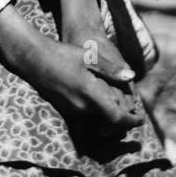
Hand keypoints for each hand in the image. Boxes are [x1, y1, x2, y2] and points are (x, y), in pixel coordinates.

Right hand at [0, 0, 141, 137]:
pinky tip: (100, 98)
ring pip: (98, 119)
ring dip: (110, 115)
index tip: (141, 120)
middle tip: (134, 112)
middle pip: (109, 122)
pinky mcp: (66, 110)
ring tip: (119, 103)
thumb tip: (131, 77)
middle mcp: (82, 107)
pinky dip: (98, 112)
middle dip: (122, 119)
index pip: (116, 117)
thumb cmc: (63, 54)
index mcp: (90, 94)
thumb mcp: (89, 56)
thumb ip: (111, 68)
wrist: (34, 60)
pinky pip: (87, 115)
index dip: (131, 122)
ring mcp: (72, 110)